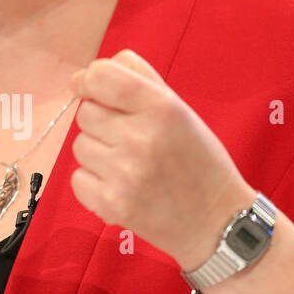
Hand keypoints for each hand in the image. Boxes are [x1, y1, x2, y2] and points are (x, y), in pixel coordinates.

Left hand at [68, 49, 254, 270]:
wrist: (216, 222)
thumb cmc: (198, 161)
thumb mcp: (181, 112)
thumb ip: (142, 80)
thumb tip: (94, 70)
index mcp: (161, 108)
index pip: (101, 77)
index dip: (87, 79)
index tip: (84, 85)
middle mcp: (141, 138)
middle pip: (85, 112)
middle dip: (100, 121)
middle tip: (127, 138)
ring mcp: (124, 174)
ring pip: (80, 146)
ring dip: (97, 152)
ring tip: (129, 165)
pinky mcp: (112, 204)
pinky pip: (77, 179)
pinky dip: (93, 182)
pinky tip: (121, 186)